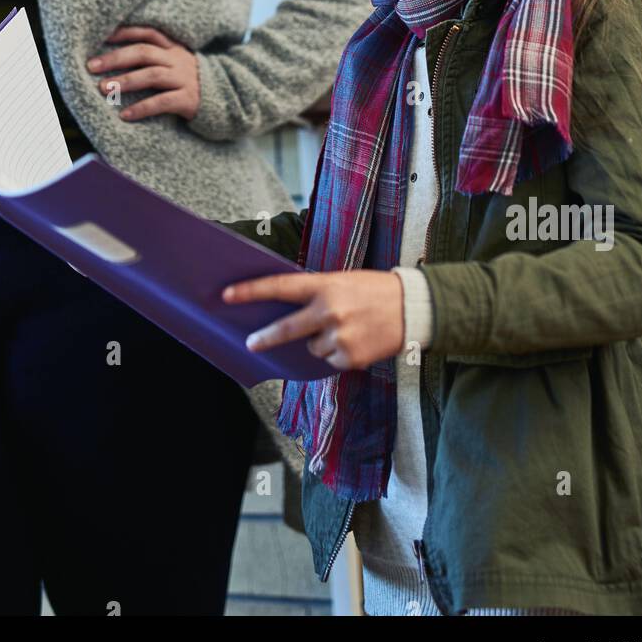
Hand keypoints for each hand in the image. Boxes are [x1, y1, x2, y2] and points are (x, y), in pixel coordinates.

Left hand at [86, 24, 200, 122]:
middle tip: (91, 66)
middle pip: (144, 53)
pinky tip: (125, 115)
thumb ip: (154, 57)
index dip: (125, 32)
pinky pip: (162, 103)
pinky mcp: (188, 100)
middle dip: (116, 58)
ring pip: (152, 76)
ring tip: (103, 88)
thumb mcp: (176, 62)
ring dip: (125, 81)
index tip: (102, 36)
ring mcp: (184, 79)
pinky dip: (142, 108)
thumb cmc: (189, 81)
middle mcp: (178, 60)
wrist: (227, 99)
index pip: (148, 33)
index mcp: (173, 48)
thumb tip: (114, 57)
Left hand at [222, 270, 405, 369]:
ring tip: (349, 328)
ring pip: (313, 347)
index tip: (227, 295)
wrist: (414, 307)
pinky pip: (331, 360)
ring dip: (322, 341)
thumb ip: (317, 293)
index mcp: (325, 285)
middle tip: (251, 344)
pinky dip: (339, 353)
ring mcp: (339, 335)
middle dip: (266, 338)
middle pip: (287, 328)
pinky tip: (357, 340)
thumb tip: (290, 311)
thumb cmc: (375, 290)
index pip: (280, 287)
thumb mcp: (343, 281)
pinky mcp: (350, 357)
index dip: (251, 291)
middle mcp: (329, 310)